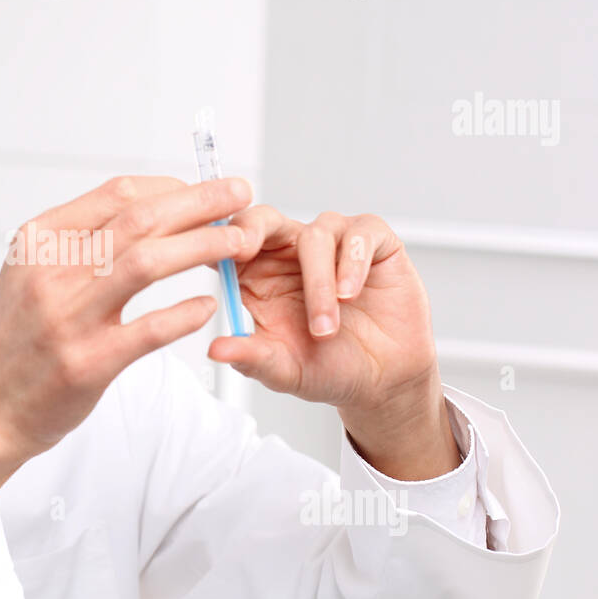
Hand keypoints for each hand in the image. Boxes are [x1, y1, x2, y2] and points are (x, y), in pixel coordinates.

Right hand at [0, 174, 252, 467]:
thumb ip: (80, 241)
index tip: (205, 190)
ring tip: (239, 242)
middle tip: (241, 195)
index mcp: (39, 241)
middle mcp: (51, 272)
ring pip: (149, 262)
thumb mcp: (33, 273)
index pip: (117, 194)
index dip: (172, 187)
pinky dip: (185, 314)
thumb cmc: (18, 341)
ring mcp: (68, 317)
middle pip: (141, 219)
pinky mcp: (87, 362)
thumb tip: (150, 209)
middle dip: (201, 202)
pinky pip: (149, 330)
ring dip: (203, 246)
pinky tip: (208, 306)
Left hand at [209, 206, 458, 479]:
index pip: (230, 244)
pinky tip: (350, 295)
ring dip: (318, 283)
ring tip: (324, 328)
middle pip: (263, 218)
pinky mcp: (373, 241)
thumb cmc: (329, 368)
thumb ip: (251, 358)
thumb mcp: (283, 370)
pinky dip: (353, 264)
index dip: (218, 242)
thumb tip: (214, 350)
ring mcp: (332, 242)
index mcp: (258, 276)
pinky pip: (359, 233)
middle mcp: (290, 252)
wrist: (384, 380)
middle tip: (245, 251)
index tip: (213, 257)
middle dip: (252, 229)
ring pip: (315, 235)